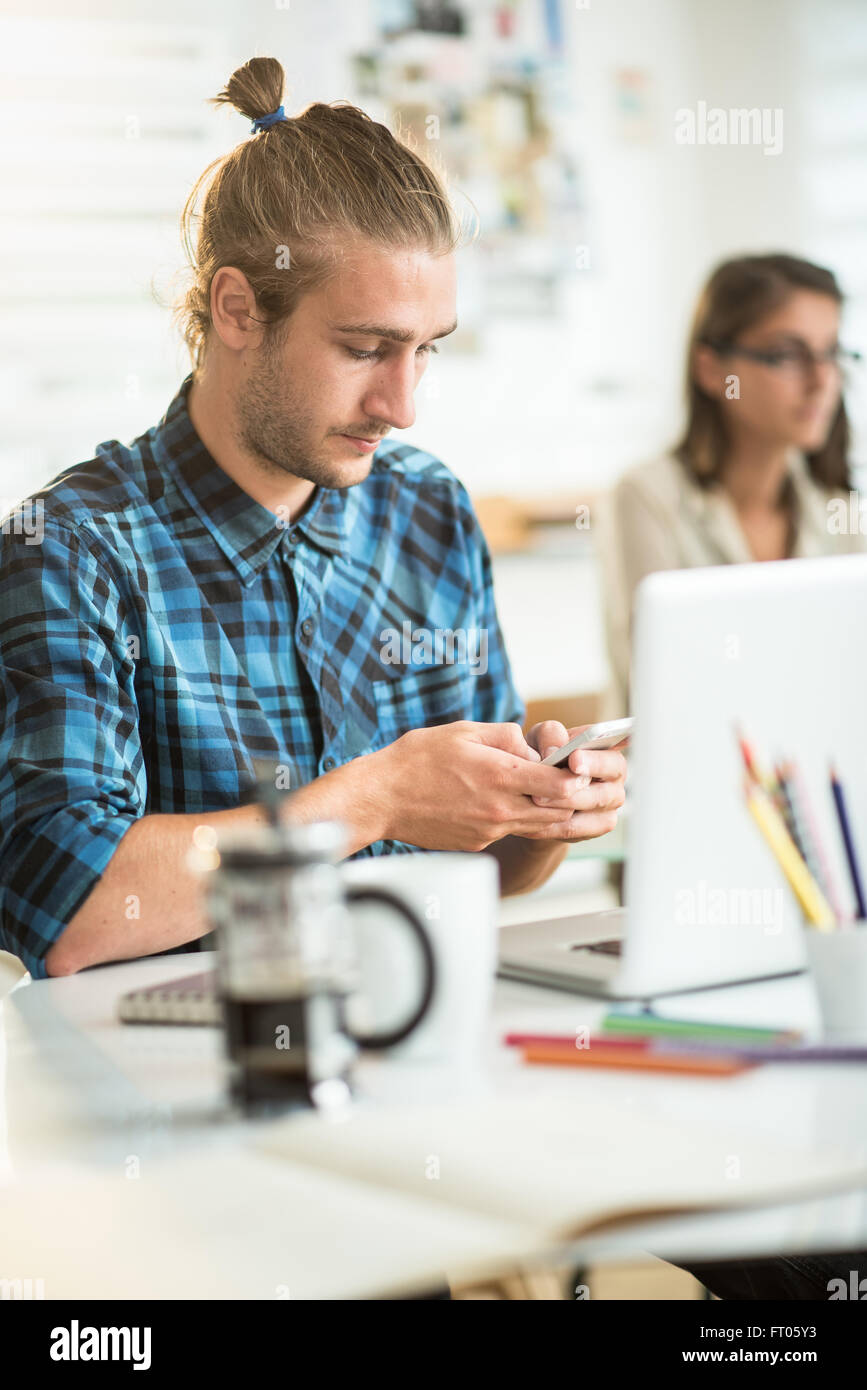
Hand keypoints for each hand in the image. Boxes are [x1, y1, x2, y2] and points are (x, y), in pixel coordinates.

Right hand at [369, 720, 604, 852]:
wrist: (382, 798)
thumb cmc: (417, 759)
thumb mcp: (464, 731)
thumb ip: (506, 736)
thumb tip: (533, 748)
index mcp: (500, 776)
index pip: (561, 785)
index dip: (576, 776)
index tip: (576, 766)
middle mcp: (499, 809)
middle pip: (558, 811)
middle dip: (567, 796)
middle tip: (563, 779)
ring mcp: (489, 831)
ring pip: (536, 825)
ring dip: (544, 809)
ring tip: (536, 790)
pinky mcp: (477, 844)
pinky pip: (507, 831)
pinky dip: (512, 818)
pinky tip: (496, 802)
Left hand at [520, 720, 627, 842]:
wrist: (538, 792)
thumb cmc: (542, 756)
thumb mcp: (540, 739)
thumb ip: (549, 735)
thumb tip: (554, 750)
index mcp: (606, 747)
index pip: (610, 751)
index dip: (594, 759)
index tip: (573, 760)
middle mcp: (615, 774)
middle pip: (607, 782)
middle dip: (577, 783)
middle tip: (550, 784)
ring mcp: (612, 800)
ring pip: (593, 804)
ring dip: (563, 803)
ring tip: (535, 799)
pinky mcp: (601, 824)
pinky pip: (580, 827)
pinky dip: (555, 824)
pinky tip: (535, 820)